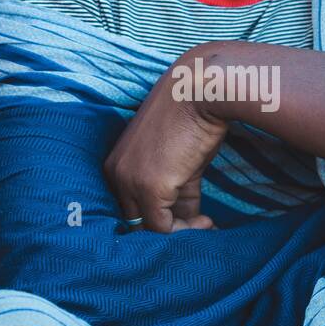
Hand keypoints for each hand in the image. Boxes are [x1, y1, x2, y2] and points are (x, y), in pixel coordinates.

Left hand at [104, 54, 229, 231]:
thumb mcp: (180, 159)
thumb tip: (192, 222)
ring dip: (182, 234)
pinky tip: (209, 222)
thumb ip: (178, 190)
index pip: (132, 208)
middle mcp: (115, 174)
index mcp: (116, 164)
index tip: (193, 221)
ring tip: (208, 225)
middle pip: (136, 222)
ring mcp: (129, 182)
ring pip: (149, 229)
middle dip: (170, 230)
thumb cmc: (194, 118)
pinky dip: (188, 232)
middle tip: (203, 226)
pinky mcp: (149, 187)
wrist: (200, 91)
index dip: (162, 220)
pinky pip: (164, 228)